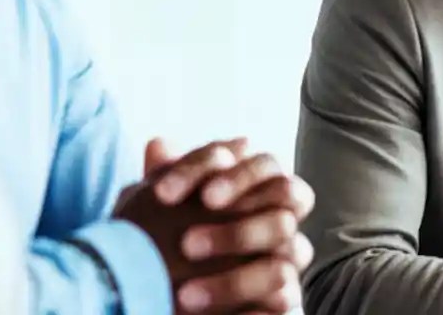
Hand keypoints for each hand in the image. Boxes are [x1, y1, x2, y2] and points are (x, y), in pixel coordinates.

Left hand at [119, 139, 315, 313]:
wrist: (155, 288)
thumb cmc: (164, 238)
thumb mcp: (157, 208)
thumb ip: (164, 177)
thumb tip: (157, 145)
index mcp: (262, 186)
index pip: (265, 164)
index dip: (228, 175)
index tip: (168, 195)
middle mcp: (282, 217)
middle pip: (287, 204)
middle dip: (236, 227)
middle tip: (185, 246)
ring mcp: (287, 257)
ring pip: (287, 254)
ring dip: (235, 278)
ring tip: (185, 295)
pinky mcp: (284, 297)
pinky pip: (284, 298)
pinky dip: (248, 306)